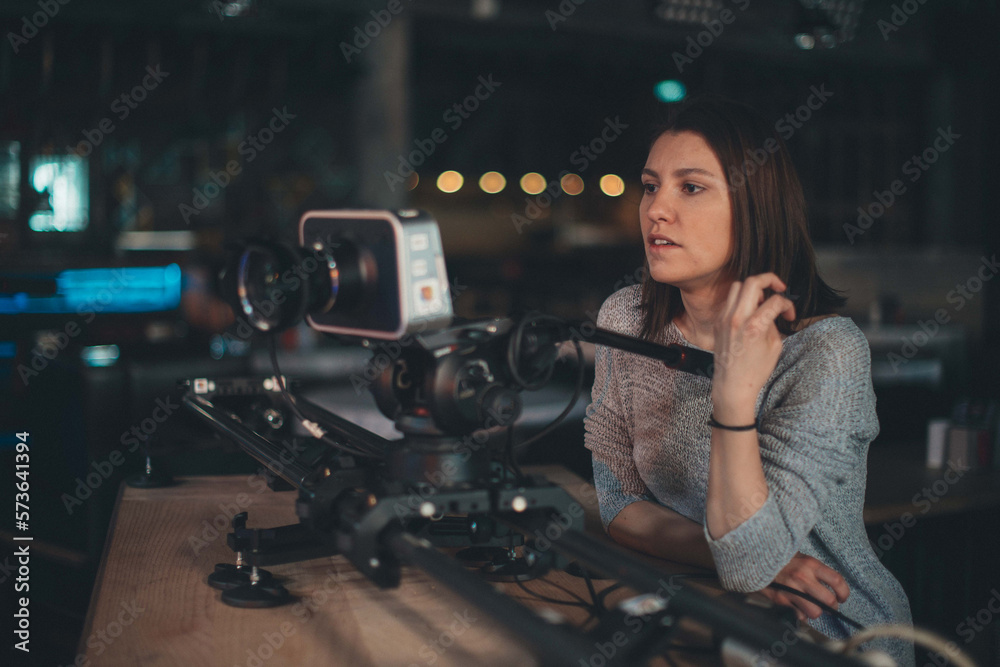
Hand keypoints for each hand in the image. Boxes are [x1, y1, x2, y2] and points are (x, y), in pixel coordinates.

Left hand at [711, 273, 795, 416]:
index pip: (776, 300)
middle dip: (770, 279)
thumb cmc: (755, 371)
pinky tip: (749, 311)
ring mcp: (725, 319)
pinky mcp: (718, 322)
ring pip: (738, 286)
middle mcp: (737, 319)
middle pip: (753, 281)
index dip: (788, 304)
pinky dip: (741, 300)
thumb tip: (772, 308)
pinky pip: (729, 300)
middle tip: (779, 287)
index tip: (789, 314)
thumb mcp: (775, 346)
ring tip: (762, 300)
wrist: (732, 385)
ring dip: (753, 288)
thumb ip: (773, 322)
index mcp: (755, 326)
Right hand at [758, 553, 849, 621]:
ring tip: (810, 606)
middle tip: (828, 605)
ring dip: (815, 612)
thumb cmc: (778, 558)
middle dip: (831, 607)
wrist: (754, 558)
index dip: (844, 593)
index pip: (837, 581)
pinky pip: (798, 615)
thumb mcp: (800, 557)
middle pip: (829, 601)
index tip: (842, 597)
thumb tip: (831, 585)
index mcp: (810, 564)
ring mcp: (791, 589)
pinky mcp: (780, 599)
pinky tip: (795, 606)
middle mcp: (802, 577)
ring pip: (815, 612)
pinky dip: (799, 614)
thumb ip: (815, 570)